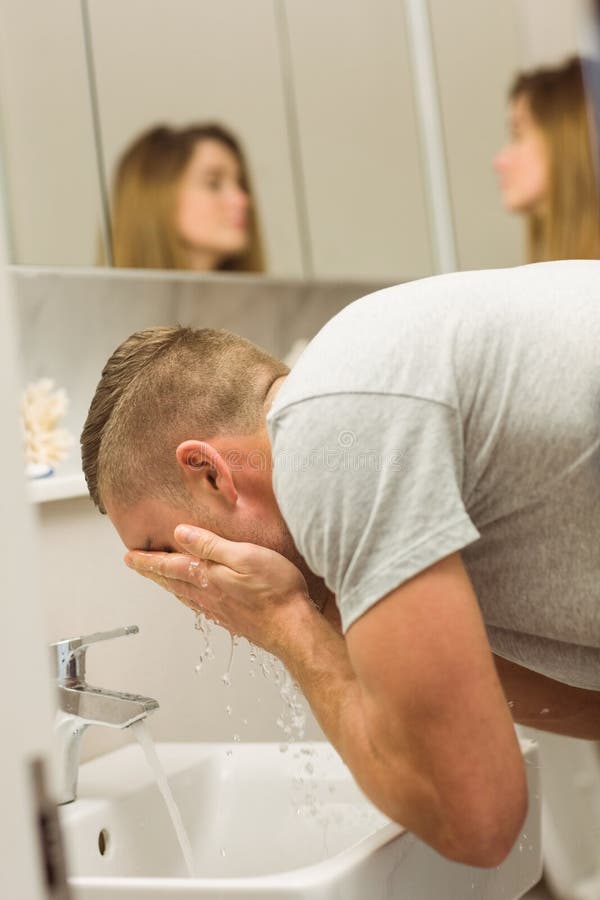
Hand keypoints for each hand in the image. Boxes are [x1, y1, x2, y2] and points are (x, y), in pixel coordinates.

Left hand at [124, 524, 316, 653]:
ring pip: (184, 594)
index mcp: (206, 577)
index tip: (130, 557)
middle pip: (172, 581)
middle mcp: (207, 596)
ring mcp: (218, 610)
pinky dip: (187, 596)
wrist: (292, 627)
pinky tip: (194, 597)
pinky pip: (199, 604)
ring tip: (159, 577)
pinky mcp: (232, 618)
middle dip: (153, 571)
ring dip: (168, 584)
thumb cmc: (274, 589)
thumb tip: (180, 533)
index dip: (148, 560)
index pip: (169, 566)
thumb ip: (210, 545)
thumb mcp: (243, 555)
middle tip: (136, 565)